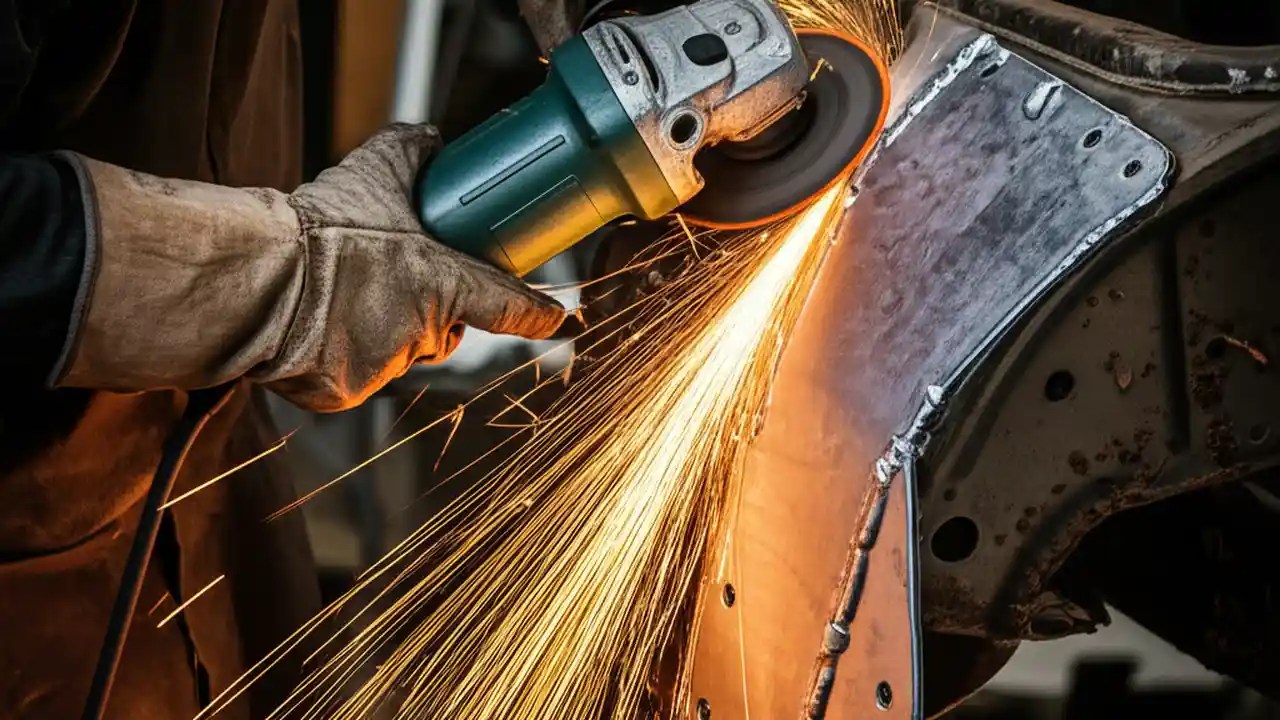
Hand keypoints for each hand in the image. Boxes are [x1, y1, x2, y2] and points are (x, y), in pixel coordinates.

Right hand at [54, 124, 564, 411]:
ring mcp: (385, 367)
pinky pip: (352, 379)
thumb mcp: (372, 174)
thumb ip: (411, 153)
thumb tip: (434, 137)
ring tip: (334, 299)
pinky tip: (311, 330)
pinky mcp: (346, 394)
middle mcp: (422, 332)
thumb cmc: (316, 232)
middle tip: (381, 283)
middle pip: (440, 331)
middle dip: (421, 313)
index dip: (535, 313)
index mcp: (441, 282)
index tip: (559, 318)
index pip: (506, 303)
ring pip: (396, 355)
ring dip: (376, 333)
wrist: (253, 279)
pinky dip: (335, 359)